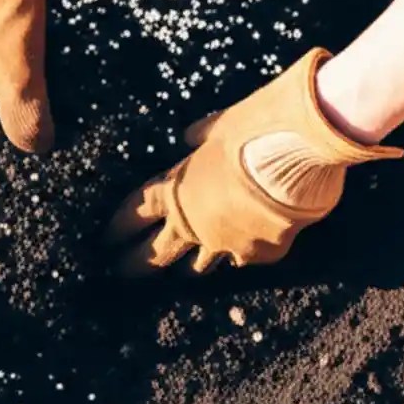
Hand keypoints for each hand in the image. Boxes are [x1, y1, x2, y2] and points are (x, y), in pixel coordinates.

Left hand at [108, 49, 403, 273]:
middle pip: (156, 252)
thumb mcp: (219, 126)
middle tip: (120, 275)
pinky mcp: (260, 253)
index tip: (105, 240)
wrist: (297, 151)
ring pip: (199, 265)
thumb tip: (190, 136)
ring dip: (188, 269)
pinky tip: (238, 259)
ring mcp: (225, 243)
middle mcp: (193, 222)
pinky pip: (244, 259)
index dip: (119, 227)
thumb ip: (201, 138)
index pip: (135, 213)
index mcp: (175, 189)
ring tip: (179, 277)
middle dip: (137, 264)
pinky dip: (241, 255)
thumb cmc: (253, 129)